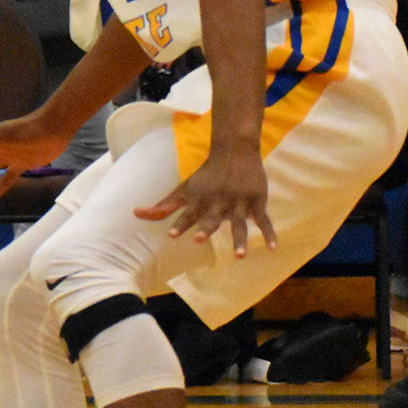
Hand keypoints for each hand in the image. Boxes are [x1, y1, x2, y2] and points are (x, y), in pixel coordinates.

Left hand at [133, 143, 276, 255]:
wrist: (234, 151)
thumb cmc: (205, 175)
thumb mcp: (183, 189)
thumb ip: (162, 206)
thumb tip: (135, 213)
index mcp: (200, 200)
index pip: (187, 214)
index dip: (180, 224)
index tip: (172, 234)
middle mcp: (218, 201)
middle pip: (212, 218)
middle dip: (206, 228)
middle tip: (199, 239)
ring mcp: (239, 202)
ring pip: (240, 223)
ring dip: (240, 239)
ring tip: (239, 256)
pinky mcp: (256, 202)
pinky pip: (264, 221)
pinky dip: (270, 234)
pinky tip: (273, 248)